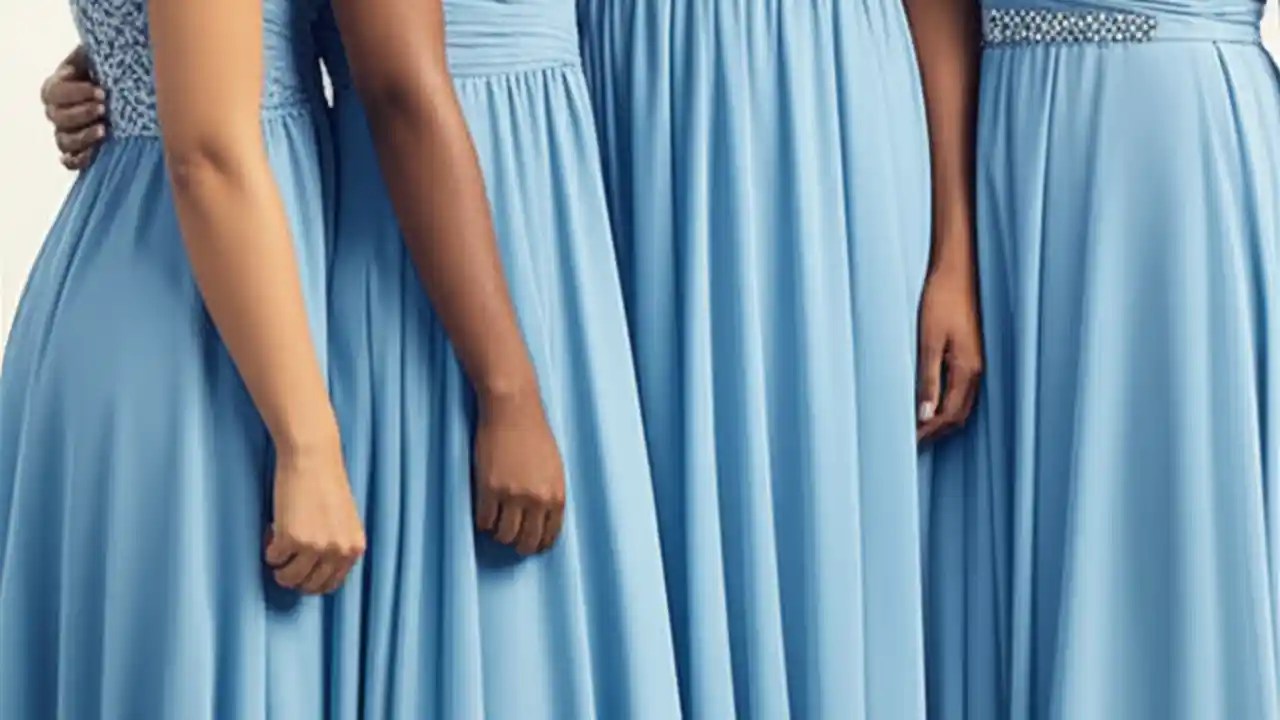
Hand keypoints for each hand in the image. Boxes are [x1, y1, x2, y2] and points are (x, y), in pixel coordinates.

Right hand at [41, 48, 106, 170]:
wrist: (122, 99)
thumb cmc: (106, 76)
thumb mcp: (97, 61)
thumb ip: (90, 55)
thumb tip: (93, 47)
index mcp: (56, 88)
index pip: (56, 92)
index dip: (76, 92)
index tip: (101, 91)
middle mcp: (56, 113)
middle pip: (58, 117)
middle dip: (82, 112)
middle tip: (104, 109)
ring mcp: (65, 133)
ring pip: (64, 140)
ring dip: (83, 136)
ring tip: (105, 131)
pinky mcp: (77, 152)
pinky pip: (70, 161)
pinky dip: (78, 160)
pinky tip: (94, 154)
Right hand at [265, 436, 366, 593]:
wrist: (313, 457)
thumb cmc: (327, 483)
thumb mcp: (344, 521)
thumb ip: (338, 545)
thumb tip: (318, 570)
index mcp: (354, 548)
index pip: (332, 584)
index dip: (313, 581)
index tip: (301, 573)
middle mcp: (338, 552)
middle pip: (310, 586)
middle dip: (294, 578)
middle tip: (285, 562)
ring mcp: (315, 548)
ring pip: (289, 578)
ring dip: (279, 568)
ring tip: (278, 548)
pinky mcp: (291, 539)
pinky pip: (273, 558)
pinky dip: (269, 549)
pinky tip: (272, 531)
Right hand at [473, 387, 565, 555]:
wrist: (513, 411)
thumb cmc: (535, 434)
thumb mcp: (554, 468)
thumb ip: (550, 494)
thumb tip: (543, 520)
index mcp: (557, 495)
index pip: (550, 535)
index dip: (539, 545)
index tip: (532, 546)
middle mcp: (537, 500)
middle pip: (527, 541)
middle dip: (519, 545)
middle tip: (511, 539)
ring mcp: (512, 496)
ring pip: (504, 535)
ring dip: (499, 533)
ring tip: (496, 524)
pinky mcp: (489, 489)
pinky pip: (484, 521)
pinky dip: (483, 522)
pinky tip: (484, 514)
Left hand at [917, 259, 983, 442]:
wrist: (958, 269)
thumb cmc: (941, 299)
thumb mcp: (929, 341)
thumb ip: (928, 379)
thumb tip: (925, 416)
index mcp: (967, 369)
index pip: (950, 415)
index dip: (930, 432)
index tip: (909, 441)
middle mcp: (977, 370)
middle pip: (960, 415)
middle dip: (937, 431)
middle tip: (912, 441)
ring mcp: (978, 362)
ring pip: (964, 404)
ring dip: (943, 419)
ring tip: (920, 428)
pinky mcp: (973, 354)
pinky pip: (964, 390)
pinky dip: (949, 403)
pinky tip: (934, 403)